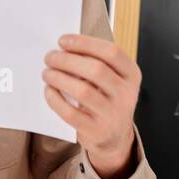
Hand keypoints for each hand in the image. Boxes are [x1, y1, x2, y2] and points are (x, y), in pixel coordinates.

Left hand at [42, 34, 141, 178]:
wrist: (115, 137)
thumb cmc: (107, 100)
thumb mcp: (113, 80)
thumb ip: (96, 63)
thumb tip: (64, 48)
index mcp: (131, 75)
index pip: (111, 52)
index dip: (85, 43)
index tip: (63, 41)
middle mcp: (126, 94)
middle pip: (96, 70)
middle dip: (67, 60)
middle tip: (49, 57)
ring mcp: (113, 114)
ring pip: (83, 91)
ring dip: (59, 78)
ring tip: (47, 73)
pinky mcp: (96, 131)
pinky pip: (71, 113)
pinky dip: (55, 100)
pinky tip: (49, 90)